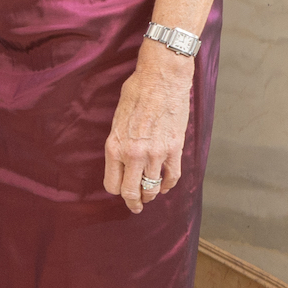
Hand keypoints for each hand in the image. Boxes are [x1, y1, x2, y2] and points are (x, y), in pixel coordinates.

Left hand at [104, 46, 191, 212]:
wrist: (161, 80)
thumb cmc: (136, 95)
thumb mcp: (117, 121)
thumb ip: (119, 143)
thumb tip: (122, 160)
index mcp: (114, 147)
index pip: (112, 184)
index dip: (117, 191)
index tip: (121, 192)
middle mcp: (133, 154)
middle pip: (132, 191)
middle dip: (134, 202)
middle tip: (136, 207)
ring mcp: (155, 153)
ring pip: (153, 188)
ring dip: (151, 195)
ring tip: (150, 197)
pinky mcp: (175, 149)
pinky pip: (172, 177)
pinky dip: (168, 185)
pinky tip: (164, 186)